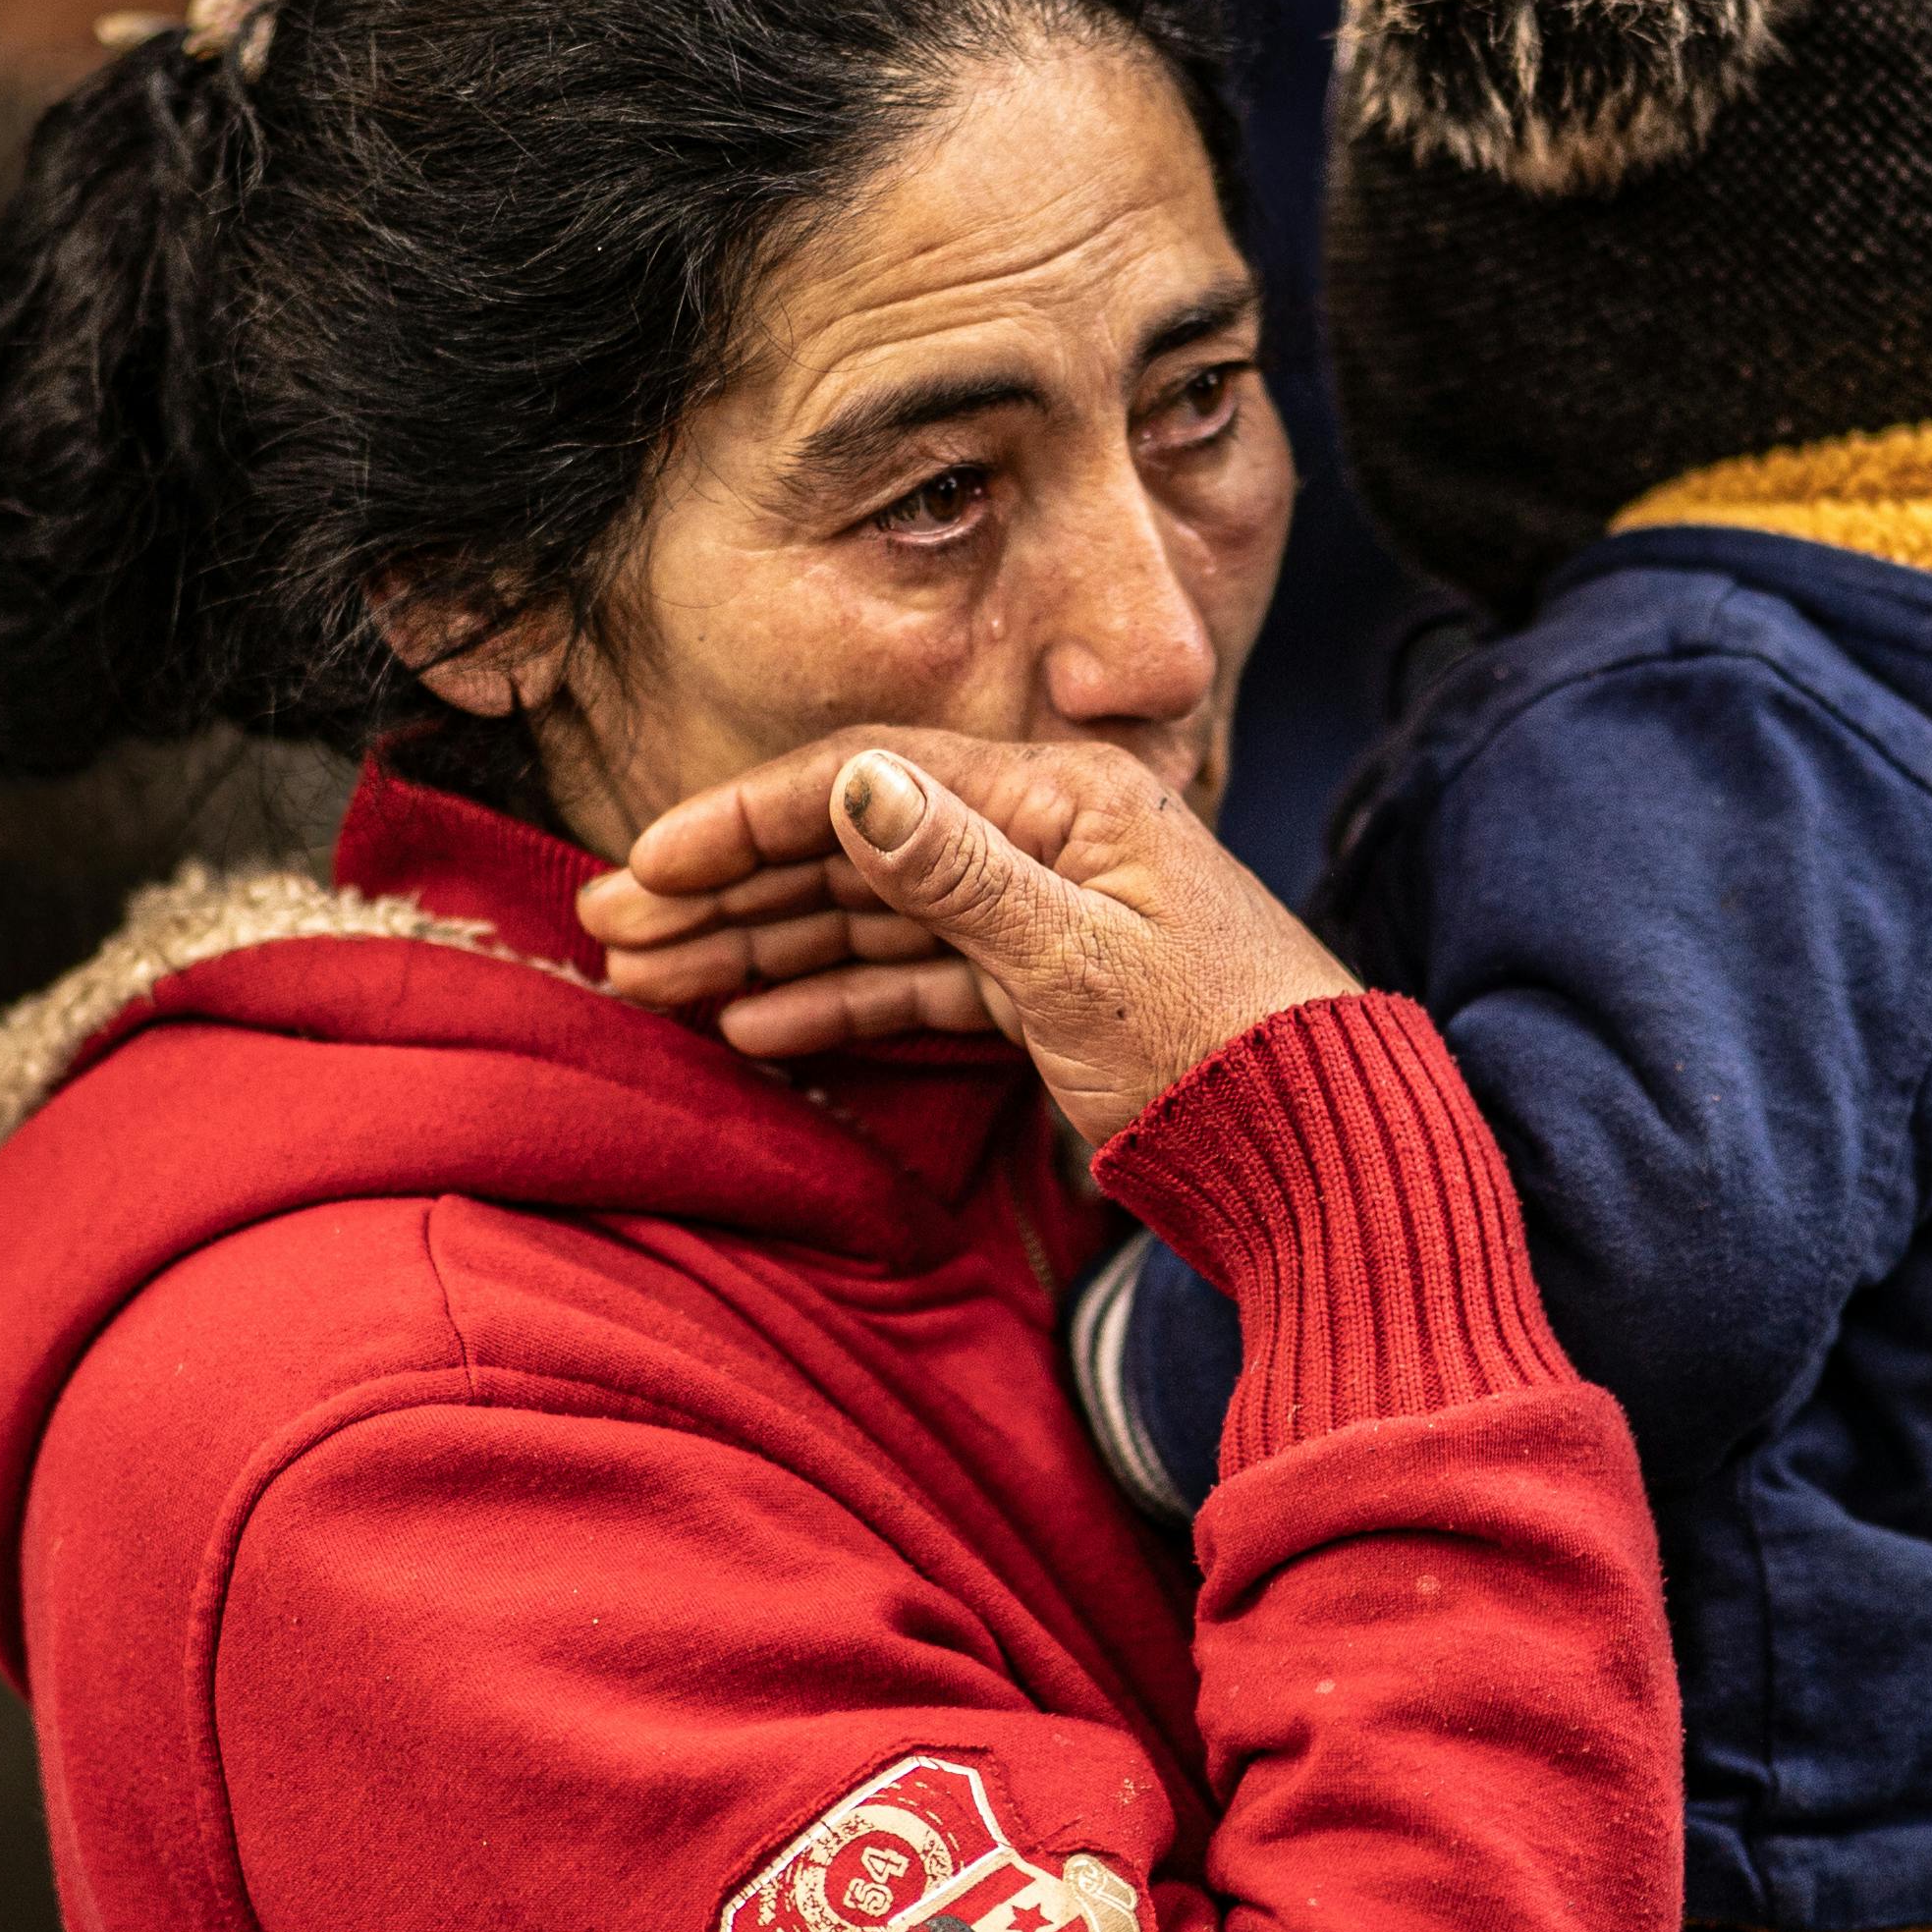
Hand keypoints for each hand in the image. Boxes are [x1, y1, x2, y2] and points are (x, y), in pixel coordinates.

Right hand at [582, 730, 1355, 1147]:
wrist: (1319, 1150)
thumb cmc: (1227, 1047)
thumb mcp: (1081, 959)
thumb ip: (960, 872)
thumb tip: (853, 781)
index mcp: (1062, 798)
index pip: (873, 781)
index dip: (749, 818)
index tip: (650, 863)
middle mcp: (1043, 840)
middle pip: (856, 844)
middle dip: (730, 886)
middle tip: (612, 929)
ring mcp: (1038, 915)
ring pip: (872, 918)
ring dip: (762, 946)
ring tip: (653, 984)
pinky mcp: (1039, 990)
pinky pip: (915, 981)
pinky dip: (834, 999)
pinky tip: (752, 1022)